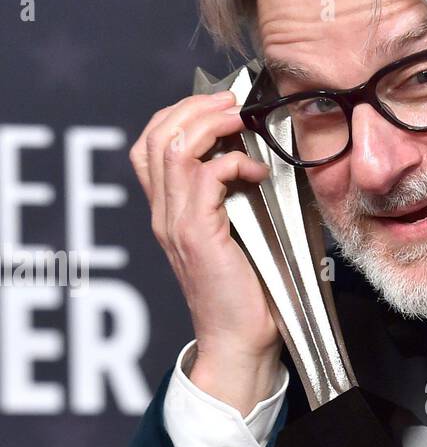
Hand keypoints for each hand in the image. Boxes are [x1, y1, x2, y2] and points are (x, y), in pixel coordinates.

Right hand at [129, 91, 281, 410]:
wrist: (240, 343)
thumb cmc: (248, 294)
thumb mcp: (236, 236)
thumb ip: (231, 200)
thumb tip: (254, 160)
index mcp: (168, 212)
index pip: (150, 144)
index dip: (180, 114)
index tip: (219, 106)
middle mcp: (164, 214)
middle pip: (155, 136)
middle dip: (194, 107)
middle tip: (232, 102)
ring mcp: (176, 224)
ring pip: (174, 148)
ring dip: (210, 124)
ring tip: (240, 120)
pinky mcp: (197, 236)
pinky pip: (204, 178)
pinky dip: (233, 164)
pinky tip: (256, 175)